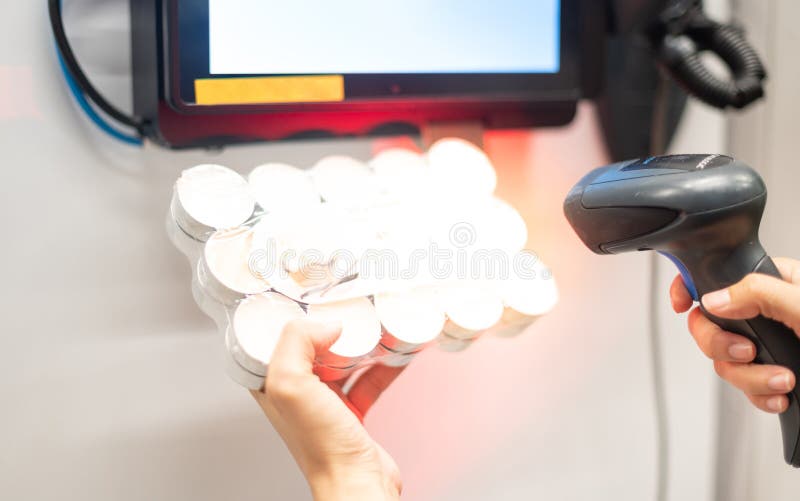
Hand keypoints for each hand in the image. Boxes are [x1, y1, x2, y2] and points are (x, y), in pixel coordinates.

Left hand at [251, 320, 404, 500]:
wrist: (357, 482)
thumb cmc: (321, 446)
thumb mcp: (292, 385)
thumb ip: (296, 344)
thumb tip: (324, 324)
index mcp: (274, 385)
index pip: (273, 339)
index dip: (289, 316)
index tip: (309, 296)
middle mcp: (297, 393)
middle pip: (311, 346)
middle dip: (330, 324)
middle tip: (349, 304)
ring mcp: (325, 404)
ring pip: (342, 360)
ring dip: (360, 342)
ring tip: (376, 321)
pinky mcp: (352, 414)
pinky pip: (368, 380)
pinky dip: (384, 365)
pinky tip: (398, 352)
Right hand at [670, 257, 799, 413]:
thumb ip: (760, 294)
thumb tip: (714, 297)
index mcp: (775, 283)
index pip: (718, 274)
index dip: (692, 285)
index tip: (683, 303)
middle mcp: (767, 314)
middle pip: (711, 323)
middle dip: (723, 344)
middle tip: (746, 350)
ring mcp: (769, 347)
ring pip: (725, 360)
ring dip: (751, 376)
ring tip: (784, 382)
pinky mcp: (773, 376)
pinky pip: (744, 387)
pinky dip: (760, 395)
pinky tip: (783, 395)